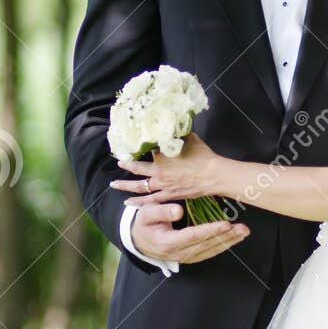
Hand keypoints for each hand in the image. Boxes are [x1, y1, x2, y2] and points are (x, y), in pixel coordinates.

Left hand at [109, 134, 223, 202]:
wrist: (213, 175)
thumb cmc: (202, 155)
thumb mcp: (189, 138)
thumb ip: (178, 133)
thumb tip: (172, 125)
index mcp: (161, 156)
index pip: (146, 150)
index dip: (139, 147)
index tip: (132, 144)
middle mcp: (158, 171)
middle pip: (137, 168)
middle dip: (126, 165)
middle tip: (118, 163)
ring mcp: (162, 185)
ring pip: (139, 186)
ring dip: (125, 185)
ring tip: (114, 185)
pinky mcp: (169, 195)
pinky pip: (150, 200)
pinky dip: (139, 202)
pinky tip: (129, 203)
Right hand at [128, 201, 248, 265]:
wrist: (137, 240)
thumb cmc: (142, 223)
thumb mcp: (146, 213)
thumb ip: (161, 211)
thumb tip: (178, 210)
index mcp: (167, 242)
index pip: (193, 236)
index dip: (210, 230)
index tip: (226, 224)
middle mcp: (177, 253)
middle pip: (206, 245)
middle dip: (226, 237)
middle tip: (243, 228)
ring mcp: (184, 258)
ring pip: (209, 251)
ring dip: (228, 242)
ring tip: (242, 232)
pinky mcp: (188, 257)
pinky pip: (207, 253)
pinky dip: (221, 246)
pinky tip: (232, 239)